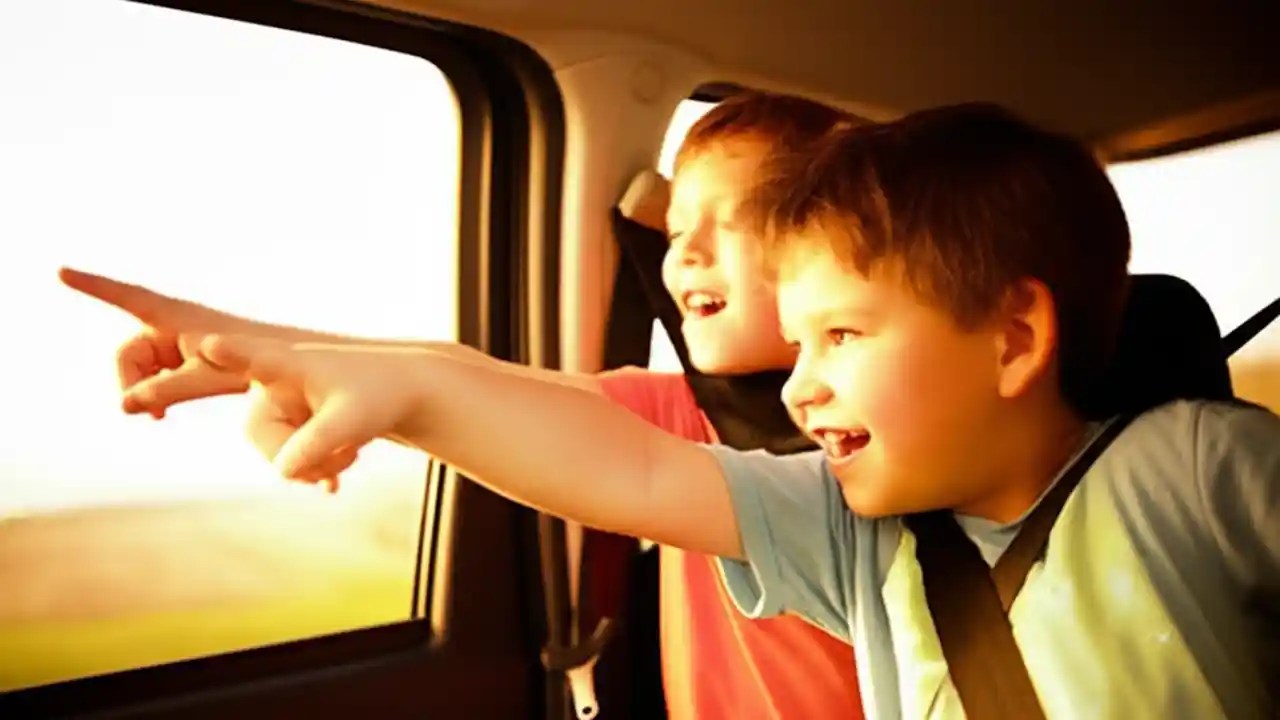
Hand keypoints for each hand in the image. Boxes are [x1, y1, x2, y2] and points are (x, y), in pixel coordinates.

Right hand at [59, 267, 255, 416]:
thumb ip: (165, 389)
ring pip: (141, 370)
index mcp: (172, 317)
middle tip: (150, 414)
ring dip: (146, 391)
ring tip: (162, 414)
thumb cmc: (252, 362)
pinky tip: (163, 413)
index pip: (125, 297)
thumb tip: (124, 405)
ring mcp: (176, 342)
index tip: (60, 271)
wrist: (287, 364)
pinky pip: (156, 375)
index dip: (92, 286)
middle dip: (132, 383)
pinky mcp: (186, 357)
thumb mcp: (206, 376)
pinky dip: (157, 392)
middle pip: (128, 355)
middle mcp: (170, 325)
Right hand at [194, 334, 430, 489]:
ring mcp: (282, 405)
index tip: (208, 343)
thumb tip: (283, 472)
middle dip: (295, 455)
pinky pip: (287, 463)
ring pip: (276, 456)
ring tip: (349, 451)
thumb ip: (316, 444)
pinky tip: (336, 485)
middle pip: (259, 434)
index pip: (255, 357)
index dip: (231, 354)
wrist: (405, 394)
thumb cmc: (383, 395)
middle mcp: (276, 382)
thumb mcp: (355, 420)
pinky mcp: (293, 426)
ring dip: (313, 466)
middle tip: (344, 455)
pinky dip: (316, 472)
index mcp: (291, 363)